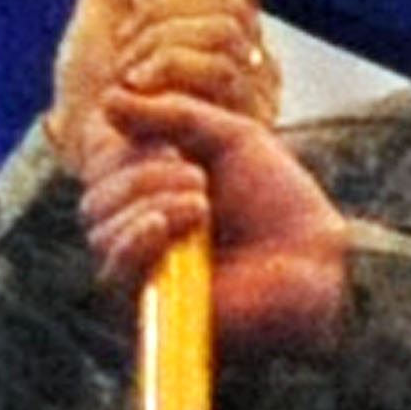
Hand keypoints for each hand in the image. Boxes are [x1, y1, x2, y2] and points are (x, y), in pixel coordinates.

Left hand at [48, 0, 274, 160]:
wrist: (77, 137)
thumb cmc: (90, 75)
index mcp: (226, 29)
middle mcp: (249, 59)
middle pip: (230, 2)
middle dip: (164, 10)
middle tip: (124, 42)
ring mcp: (250, 93)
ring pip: (225, 31)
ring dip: (161, 42)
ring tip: (128, 73)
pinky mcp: (240, 124)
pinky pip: (220, 68)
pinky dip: (169, 66)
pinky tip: (139, 89)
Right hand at [78, 89, 349, 350]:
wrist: (314, 260)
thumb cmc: (279, 202)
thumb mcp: (228, 138)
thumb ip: (171, 115)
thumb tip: (107, 99)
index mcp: (152, 194)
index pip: (102, 171)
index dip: (125, 152)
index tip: (175, 148)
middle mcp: (139, 235)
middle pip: (96, 201)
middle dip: (141, 177)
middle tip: (200, 181)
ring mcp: (143, 275)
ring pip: (102, 232)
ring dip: (149, 203)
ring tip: (202, 206)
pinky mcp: (150, 310)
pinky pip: (113, 271)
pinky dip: (135, 239)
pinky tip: (164, 225)